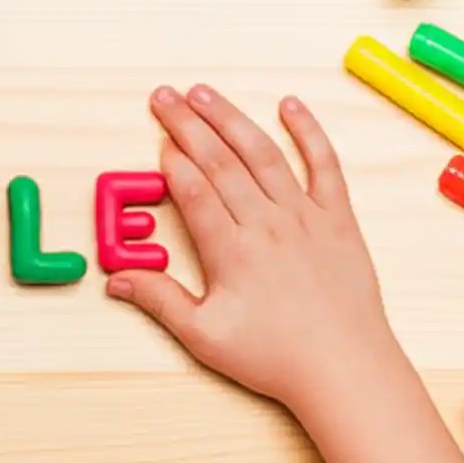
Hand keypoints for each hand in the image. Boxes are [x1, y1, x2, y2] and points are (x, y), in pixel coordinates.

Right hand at [107, 85, 400, 409]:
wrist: (346, 369)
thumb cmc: (276, 358)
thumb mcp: (204, 336)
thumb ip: (160, 300)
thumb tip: (117, 279)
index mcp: (232, 251)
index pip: (195, 191)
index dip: (174, 163)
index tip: (159, 142)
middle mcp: (267, 225)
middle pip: (221, 162)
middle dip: (188, 125)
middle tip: (164, 96)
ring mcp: (305, 217)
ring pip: (263, 154)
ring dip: (231, 119)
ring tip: (204, 93)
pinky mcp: (338, 219)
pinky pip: (324, 165)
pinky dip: (308, 132)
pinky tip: (291, 105)